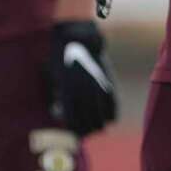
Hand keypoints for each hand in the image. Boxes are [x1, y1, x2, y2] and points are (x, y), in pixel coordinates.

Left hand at [49, 21, 117, 135]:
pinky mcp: (109, 83)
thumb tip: (63, 115)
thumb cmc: (61, 59)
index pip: (72, 124)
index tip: (72, 132)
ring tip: (92, 123)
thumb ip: (62, 99)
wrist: (78, 37)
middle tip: (82, 130)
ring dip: (97, 126)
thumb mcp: (57, 80)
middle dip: (85, 132)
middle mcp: (85, 92)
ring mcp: (99, 88)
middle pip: (89, 127)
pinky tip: (105, 116)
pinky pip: (113, 109)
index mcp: (68, 92)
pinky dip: (109, 116)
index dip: (72, 132)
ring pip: (102, 121)